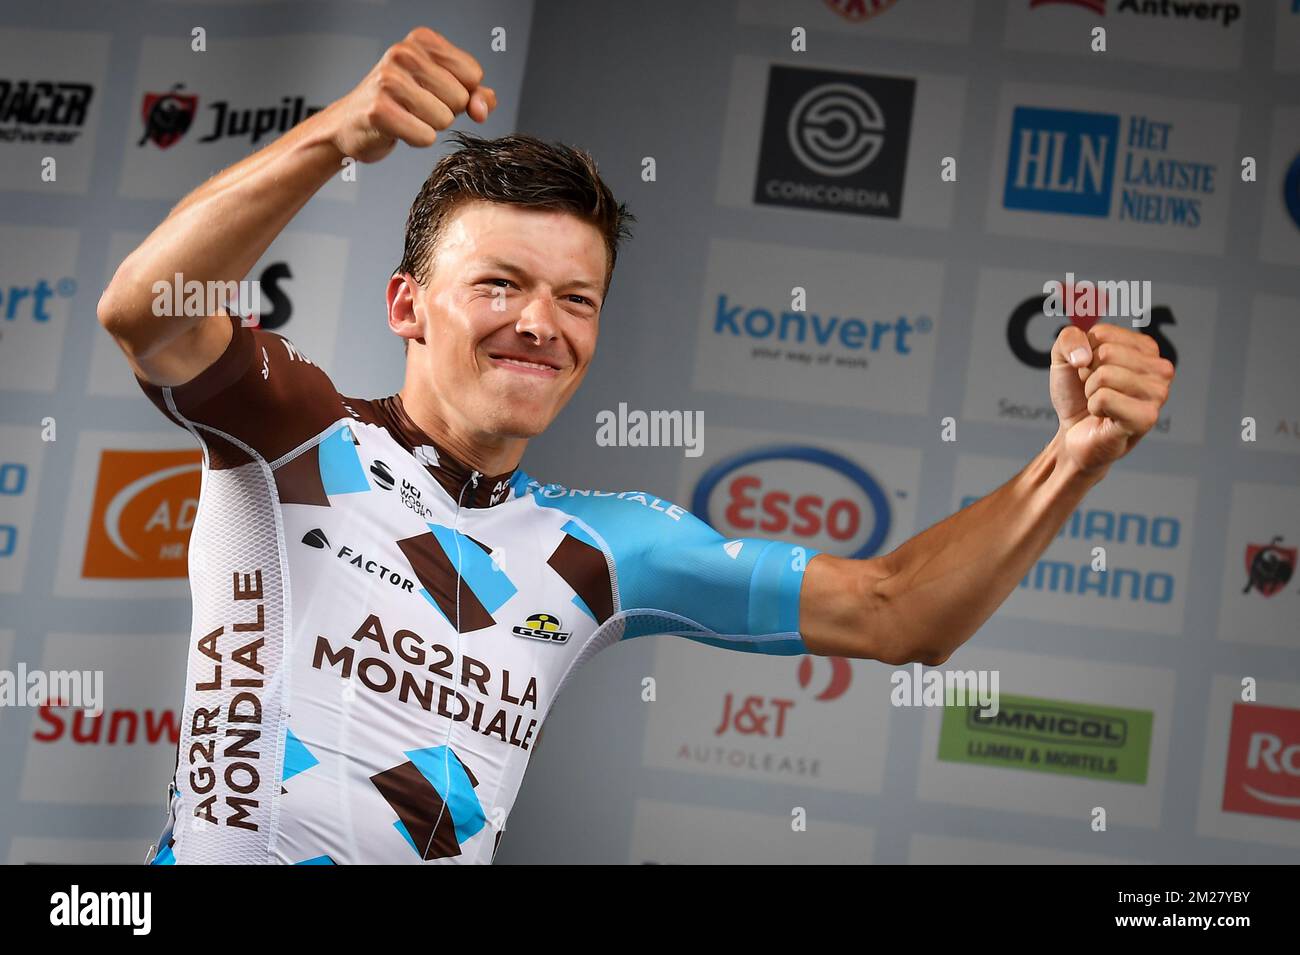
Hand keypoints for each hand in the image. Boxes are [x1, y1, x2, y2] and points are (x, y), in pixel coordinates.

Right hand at [324, 27, 495, 163]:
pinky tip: (398, 128)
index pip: (473, 74)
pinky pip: (426, 136)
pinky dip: (416, 139)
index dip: (462, 93)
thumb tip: (483, 107)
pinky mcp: (379, 110)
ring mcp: (389, 80)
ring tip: (407, 116)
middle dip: (445, 111)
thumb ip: (474, 95)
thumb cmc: (400, 103)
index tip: (436, 93)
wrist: (352, 123)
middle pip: (460, 99)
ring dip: (429, 126)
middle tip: (416, 107)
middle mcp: (404, 53)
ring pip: (444, 119)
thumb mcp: (442, 89)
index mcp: (422, 40)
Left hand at [1049, 321, 1175, 476]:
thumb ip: (1068, 338)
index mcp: (1146, 348)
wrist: (1073, 433)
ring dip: (1091, 392)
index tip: (1092, 371)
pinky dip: (1094, 407)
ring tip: (1101, 404)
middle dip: (1089, 375)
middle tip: (1096, 391)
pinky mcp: (1147, 417)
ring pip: (1105, 375)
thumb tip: (1084, 355)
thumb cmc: (1076, 395)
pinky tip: (1105, 416)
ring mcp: (1158, 393)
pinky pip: (1104, 398)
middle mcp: (1160, 369)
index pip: (1103, 334)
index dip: (1085, 354)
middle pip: (1106, 353)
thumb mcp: (1064, 358)